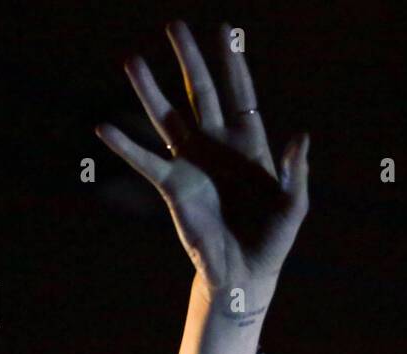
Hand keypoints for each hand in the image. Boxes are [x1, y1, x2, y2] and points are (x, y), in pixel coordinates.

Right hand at [96, 20, 310, 295]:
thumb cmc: (273, 239)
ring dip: (150, 90)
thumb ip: (295, 171)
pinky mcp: (174, 187)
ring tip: (133, 61)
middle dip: (189, 61)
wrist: (245, 274)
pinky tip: (106, 128)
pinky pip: (146, 161)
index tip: (225, 33)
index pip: (241, 96)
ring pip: (167, 117)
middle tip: (175, 26)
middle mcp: (218, 147)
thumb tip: (300, 137)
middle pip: (202, 94)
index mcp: (250, 146)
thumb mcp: (293, 205)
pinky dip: (126, 146)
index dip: (234, 66)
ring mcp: (193, 164)